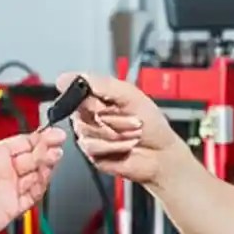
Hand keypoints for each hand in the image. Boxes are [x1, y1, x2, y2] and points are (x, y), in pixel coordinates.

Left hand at [0, 116, 66, 233]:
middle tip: (56, 145)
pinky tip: (45, 176)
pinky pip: (34, 195)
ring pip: (37, 174)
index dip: (38, 138)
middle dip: (47, 150)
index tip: (50, 133)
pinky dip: (42, 186)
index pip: (23, 143)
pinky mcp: (14, 206)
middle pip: (34, 157)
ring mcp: (10, 189)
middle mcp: (4, 172)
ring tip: (54, 157)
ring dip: (47, 166)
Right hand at [56, 73, 186, 185]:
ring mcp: (89, 134)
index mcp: (97, 97)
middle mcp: (89, 115)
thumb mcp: (130, 95)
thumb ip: (102, 84)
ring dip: (114, 131)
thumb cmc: (151, 125)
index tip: (100, 101)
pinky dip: (113, 146)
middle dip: (109, 115)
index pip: (75, 88)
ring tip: (131, 133)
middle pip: (80, 110)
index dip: (85, 95)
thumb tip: (73, 78)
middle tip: (129, 118)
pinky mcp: (91, 153)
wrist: (160, 155)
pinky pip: (91, 146)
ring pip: (85, 129)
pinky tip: (125, 145)